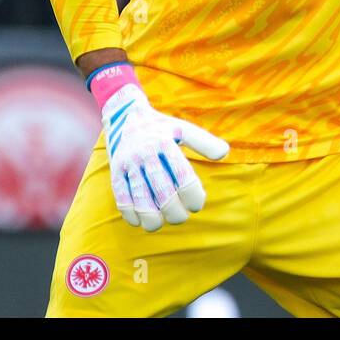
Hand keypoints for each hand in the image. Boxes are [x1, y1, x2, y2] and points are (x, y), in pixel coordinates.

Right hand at [88, 63, 228, 231]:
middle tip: (181, 216)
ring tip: (160, 223)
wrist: (124, 115)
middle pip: (162, 191)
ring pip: (140, 198)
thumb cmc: (160, 128)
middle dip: (175, 212)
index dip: (193, 196)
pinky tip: (140, 221)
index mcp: (165, 142)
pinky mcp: (115, 172)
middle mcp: (145, 152)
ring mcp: (128, 163)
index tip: (196, 205)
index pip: (183, 175)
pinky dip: (131, 214)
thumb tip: (224, 153)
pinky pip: (121, 198)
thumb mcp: (182, 128)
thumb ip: (204, 141)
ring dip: (152, 218)